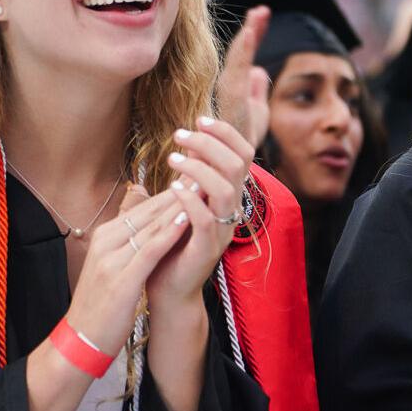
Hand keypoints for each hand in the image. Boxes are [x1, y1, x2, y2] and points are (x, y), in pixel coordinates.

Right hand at [65, 186, 189, 354]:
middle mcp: (106, 242)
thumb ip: (127, 237)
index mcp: (105, 236)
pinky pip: (148, 250)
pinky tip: (186, 220)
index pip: (143, 207)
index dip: (172, 191)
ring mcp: (111, 260)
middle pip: (148, 211)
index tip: (196, 176)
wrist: (80, 339)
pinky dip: (168, 233)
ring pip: (150, 226)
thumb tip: (143, 210)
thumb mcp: (113, 263)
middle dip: (179, 192)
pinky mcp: (121, 280)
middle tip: (206, 171)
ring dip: (178, 205)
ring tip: (202, 186)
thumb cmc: (103, 302)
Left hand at [147, 117, 256, 308]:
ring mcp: (223, 230)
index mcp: (229, 197)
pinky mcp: (207, 249)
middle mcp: (232, 211)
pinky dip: (189, 199)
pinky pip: (206, 218)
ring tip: (172, 158)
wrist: (168, 290)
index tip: (200, 119)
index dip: (226, 133)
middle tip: (181, 134)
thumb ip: (190, 178)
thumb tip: (188, 143)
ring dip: (198, 167)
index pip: (243, 155)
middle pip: (238, 165)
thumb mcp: (183, 204)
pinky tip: (171, 187)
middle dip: (211, 143)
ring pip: (225, 188)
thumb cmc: (172, 244)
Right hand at [216, 6, 272, 148]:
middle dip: (251, 31)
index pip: (245, 57)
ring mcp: (229, 96)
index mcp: (236, 89)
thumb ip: (257, 91)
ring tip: (257, 17)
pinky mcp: (230, 105)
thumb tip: (259, 70)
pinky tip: (250, 38)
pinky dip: (242, 55)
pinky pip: (237, 76)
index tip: (262, 14)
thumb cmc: (241, 142)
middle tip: (262, 9)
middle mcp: (230, 89)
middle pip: (241, 54)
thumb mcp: (258, 113)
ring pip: (237, 62)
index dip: (253, 36)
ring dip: (247, 40)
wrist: (230, 168)